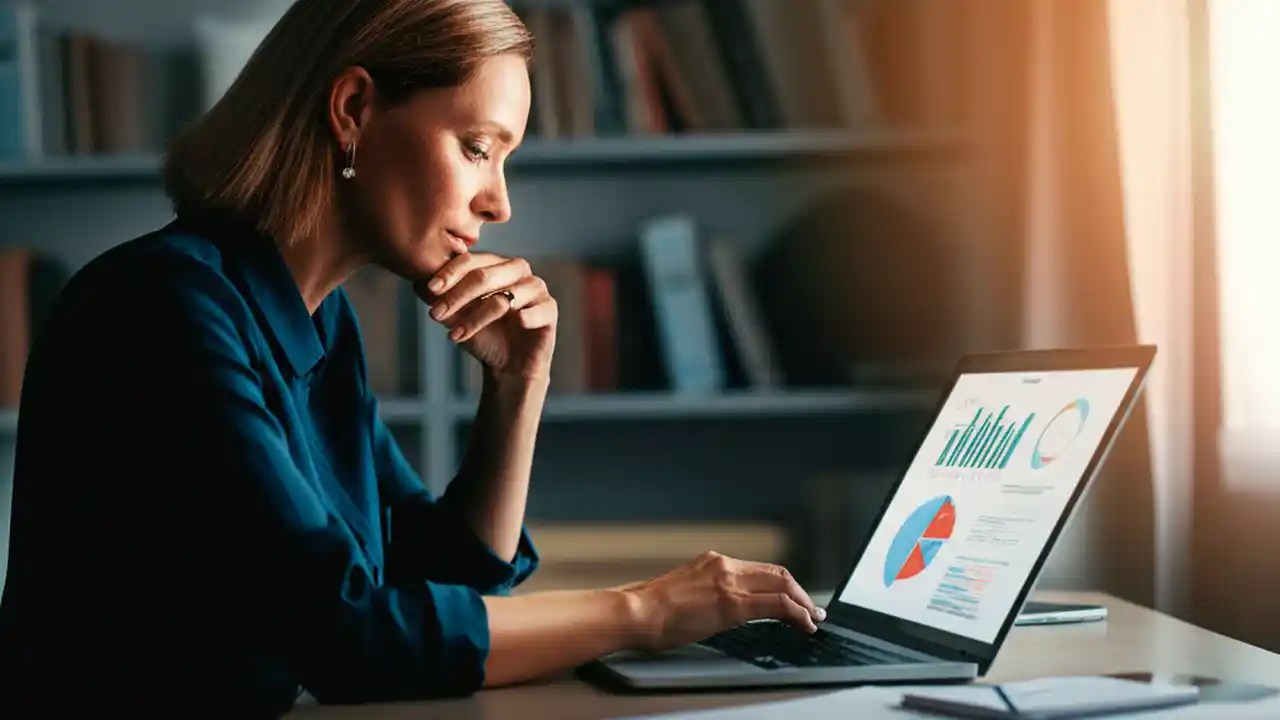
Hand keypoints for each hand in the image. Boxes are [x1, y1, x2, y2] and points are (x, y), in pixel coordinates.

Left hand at [414, 252, 556, 382]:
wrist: (508, 365)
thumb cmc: (483, 334)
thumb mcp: (456, 316)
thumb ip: (440, 298)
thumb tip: (417, 281)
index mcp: (495, 264)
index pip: (469, 261)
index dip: (449, 274)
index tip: (430, 290)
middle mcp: (517, 270)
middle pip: (485, 275)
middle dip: (457, 296)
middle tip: (435, 314)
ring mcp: (536, 289)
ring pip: (506, 296)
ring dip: (478, 316)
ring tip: (456, 336)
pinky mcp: (550, 310)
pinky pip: (539, 309)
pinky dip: (528, 315)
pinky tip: (518, 322)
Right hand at [623, 551, 825, 651]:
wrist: (638, 612)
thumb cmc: (651, 609)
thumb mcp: (685, 591)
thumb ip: (707, 592)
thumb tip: (718, 607)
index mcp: (713, 562)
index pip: (758, 570)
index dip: (782, 584)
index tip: (792, 598)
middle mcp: (724, 565)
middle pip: (777, 573)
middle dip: (799, 592)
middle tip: (811, 610)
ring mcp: (730, 581)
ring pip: (782, 585)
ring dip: (802, 604)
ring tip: (811, 619)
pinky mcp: (732, 602)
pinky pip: (776, 604)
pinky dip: (796, 613)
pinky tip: (803, 624)